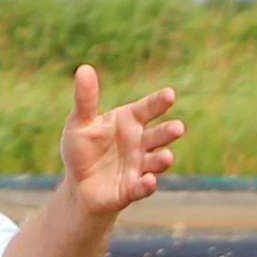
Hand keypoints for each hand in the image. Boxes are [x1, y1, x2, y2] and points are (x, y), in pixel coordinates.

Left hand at [58, 62, 184, 219]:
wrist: (78, 185)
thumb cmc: (82, 149)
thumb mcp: (80, 123)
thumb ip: (86, 99)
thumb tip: (84, 68)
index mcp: (130, 121)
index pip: (148, 108)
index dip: (158, 102)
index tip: (169, 94)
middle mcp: (140, 142)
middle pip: (159, 135)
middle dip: (168, 132)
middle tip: (178, 128)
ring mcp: (139, 166)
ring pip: (156, 161)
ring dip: (162, 159)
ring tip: (167, 156)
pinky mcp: (132, 189)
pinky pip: (142, 187)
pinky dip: (147, 185)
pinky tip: (149, 181)